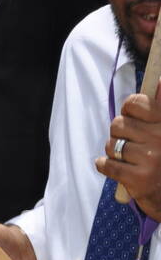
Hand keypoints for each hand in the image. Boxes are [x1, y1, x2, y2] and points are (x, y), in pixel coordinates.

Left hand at [96, 79, 160, 219]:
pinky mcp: (139, 179)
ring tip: (128, 159)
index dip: (128, 109)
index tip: (132, 117)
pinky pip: (108, 165)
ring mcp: (150, 159)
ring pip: (112, 145)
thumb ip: (159, 108)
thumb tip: (160, 81)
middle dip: (119, 134)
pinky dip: (104, 166)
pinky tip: (111, 166)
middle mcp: (160, 138)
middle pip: (118, 125)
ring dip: (115, 152)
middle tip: (131, 143)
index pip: (135, 103)